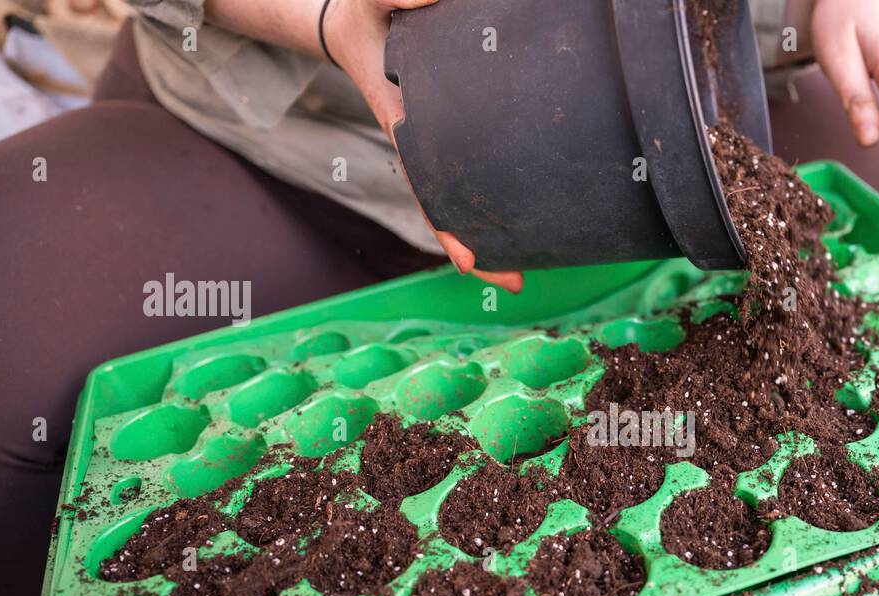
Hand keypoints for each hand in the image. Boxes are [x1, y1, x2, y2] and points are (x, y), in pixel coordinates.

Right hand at [324, 0, 522, 290]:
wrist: (356, 21)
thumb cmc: (365, 10)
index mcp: (401, 119)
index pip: (424, 181)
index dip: (443, 223)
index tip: (466, 261)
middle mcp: (418, 142)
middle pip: (445, 208)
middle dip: (477, 249)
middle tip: (515, 285)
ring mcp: (433, 143)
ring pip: (458, 199)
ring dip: (489, 237)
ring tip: (522, 273)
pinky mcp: (447, 134)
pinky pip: (467, 175)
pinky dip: (489, 199)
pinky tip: (521, 218)